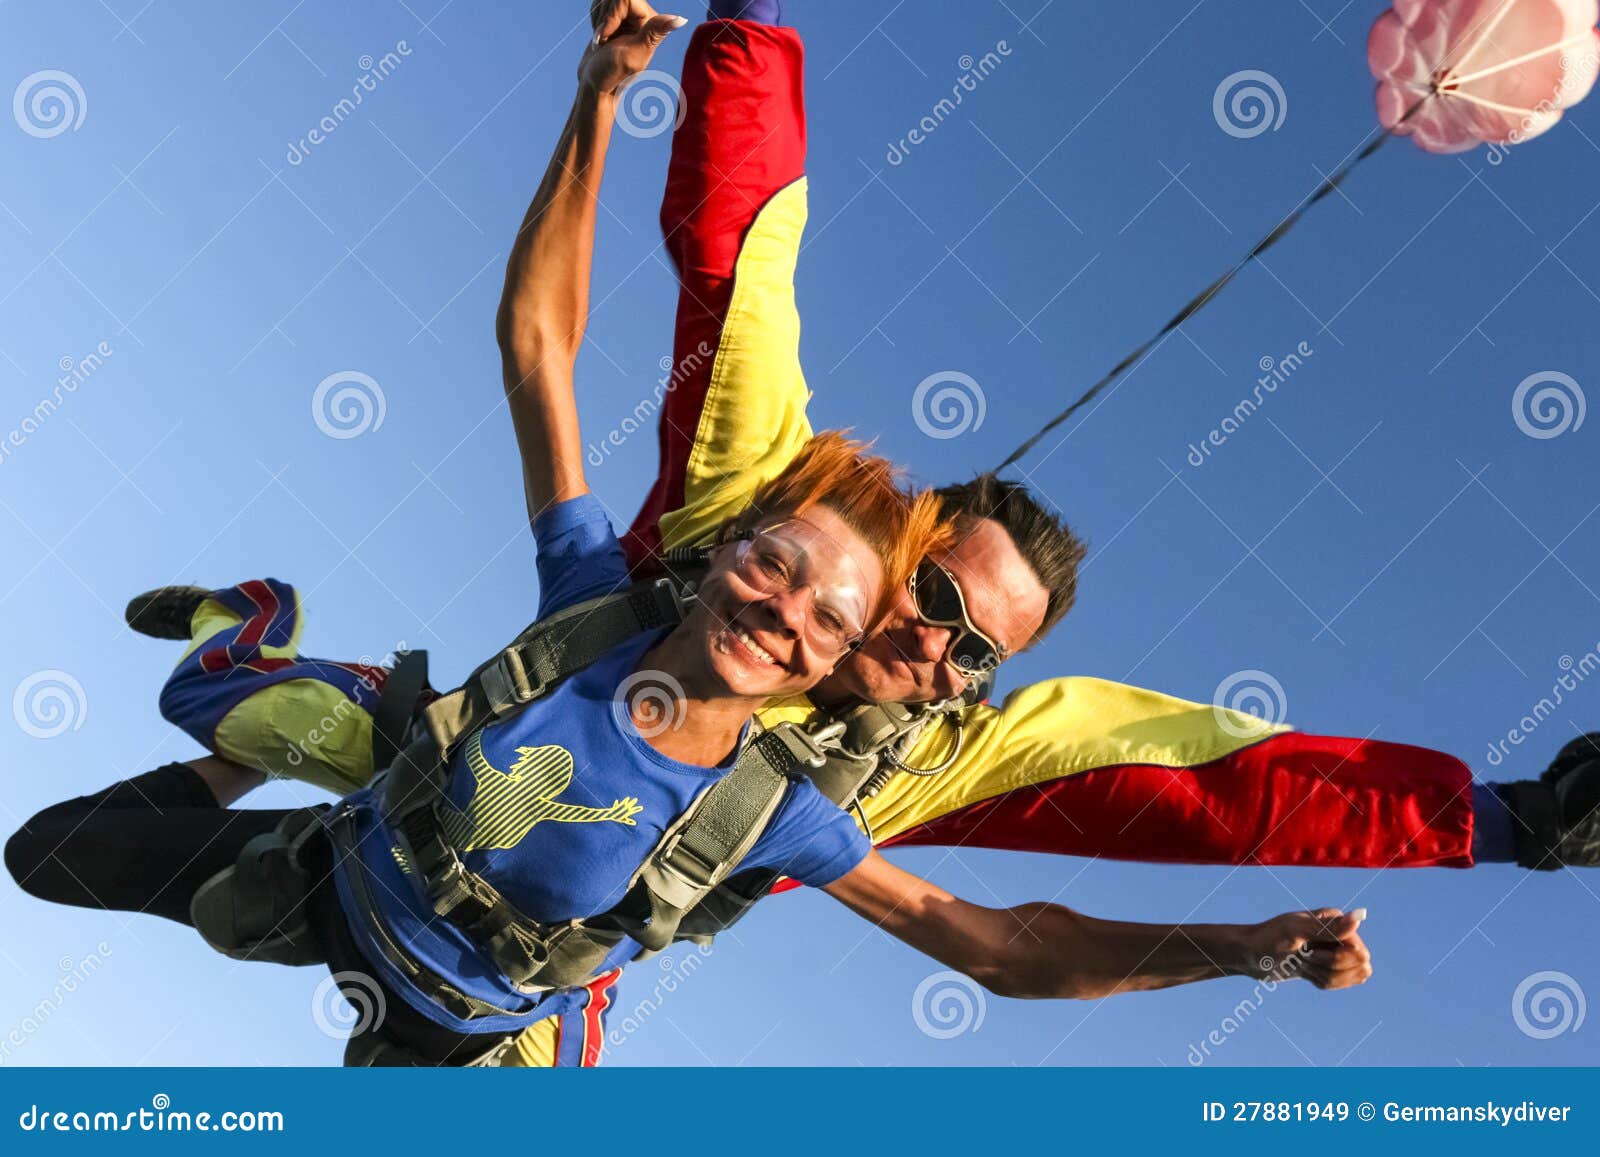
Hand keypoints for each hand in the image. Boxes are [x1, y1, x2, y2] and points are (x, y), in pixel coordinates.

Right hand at [580, 1, 686, 96]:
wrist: (594, 85)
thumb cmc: (611, 74)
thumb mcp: (633, 54)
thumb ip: (653, 34)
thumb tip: (681, 20)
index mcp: (651, 23)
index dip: (611, 14)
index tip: (606, 36)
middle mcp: (642, 18)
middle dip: (604, 17)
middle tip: (604, 40)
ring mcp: (628, 18)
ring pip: (606, 0)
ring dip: (598, 19)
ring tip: (602, 41)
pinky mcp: (615, 20)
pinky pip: (600, 5)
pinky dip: (595, 20)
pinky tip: (599, 37)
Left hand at [1244, 907, 1371, 989]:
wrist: (1248, 955)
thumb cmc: (1267, 939)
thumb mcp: (1296, 932)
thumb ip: (1330, 928)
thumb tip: (1360, 915)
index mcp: (1336, 918)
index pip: (1359, 953)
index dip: (1335, 959)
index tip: (1307, 952)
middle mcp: (1340, 933)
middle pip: (1358, 967)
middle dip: (1329, 969)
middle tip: (1303, 958)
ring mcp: (1334, 949)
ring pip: (1349, 977)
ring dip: (1324, 976)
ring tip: (1301, 962)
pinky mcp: (1327, 965)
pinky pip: (1338, 983)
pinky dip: (1321, 982)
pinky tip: (1303, 970)